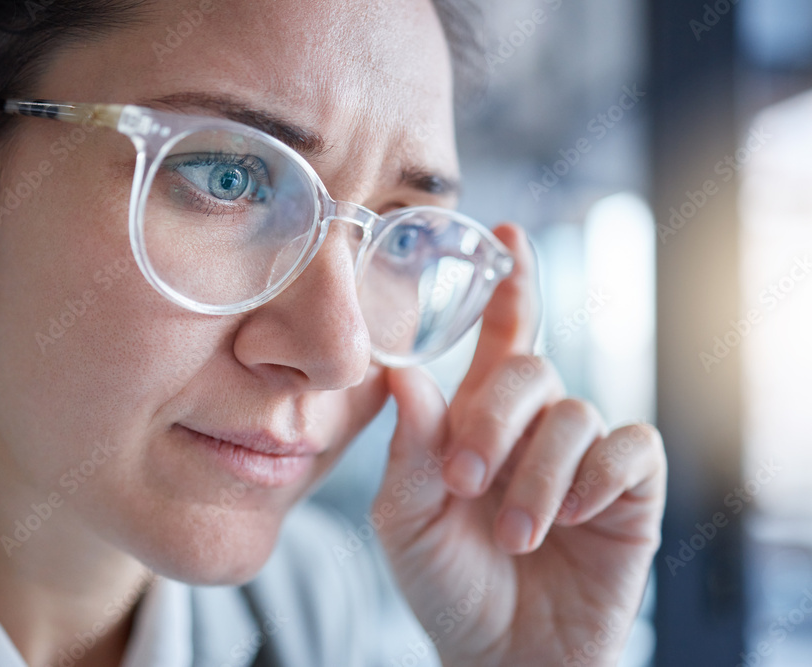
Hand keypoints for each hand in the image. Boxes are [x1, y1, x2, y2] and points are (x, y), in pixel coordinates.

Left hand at [374, 224, 666, 665]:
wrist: (499, 656)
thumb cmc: (449, 583)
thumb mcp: (407, 519)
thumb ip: (409, 449)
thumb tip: (402, 372)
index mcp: (480, 422)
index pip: (502, 340)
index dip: (508, 287)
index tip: (504, 235)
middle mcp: (536, 427)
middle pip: (529, 367)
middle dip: (493, 417)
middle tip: (465, 479)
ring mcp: (585, 456)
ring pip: (572, 412)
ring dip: (535, 476)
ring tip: (512, 533)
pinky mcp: (631, 490)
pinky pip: (628, 450)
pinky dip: (593, 481)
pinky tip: (571, 518)